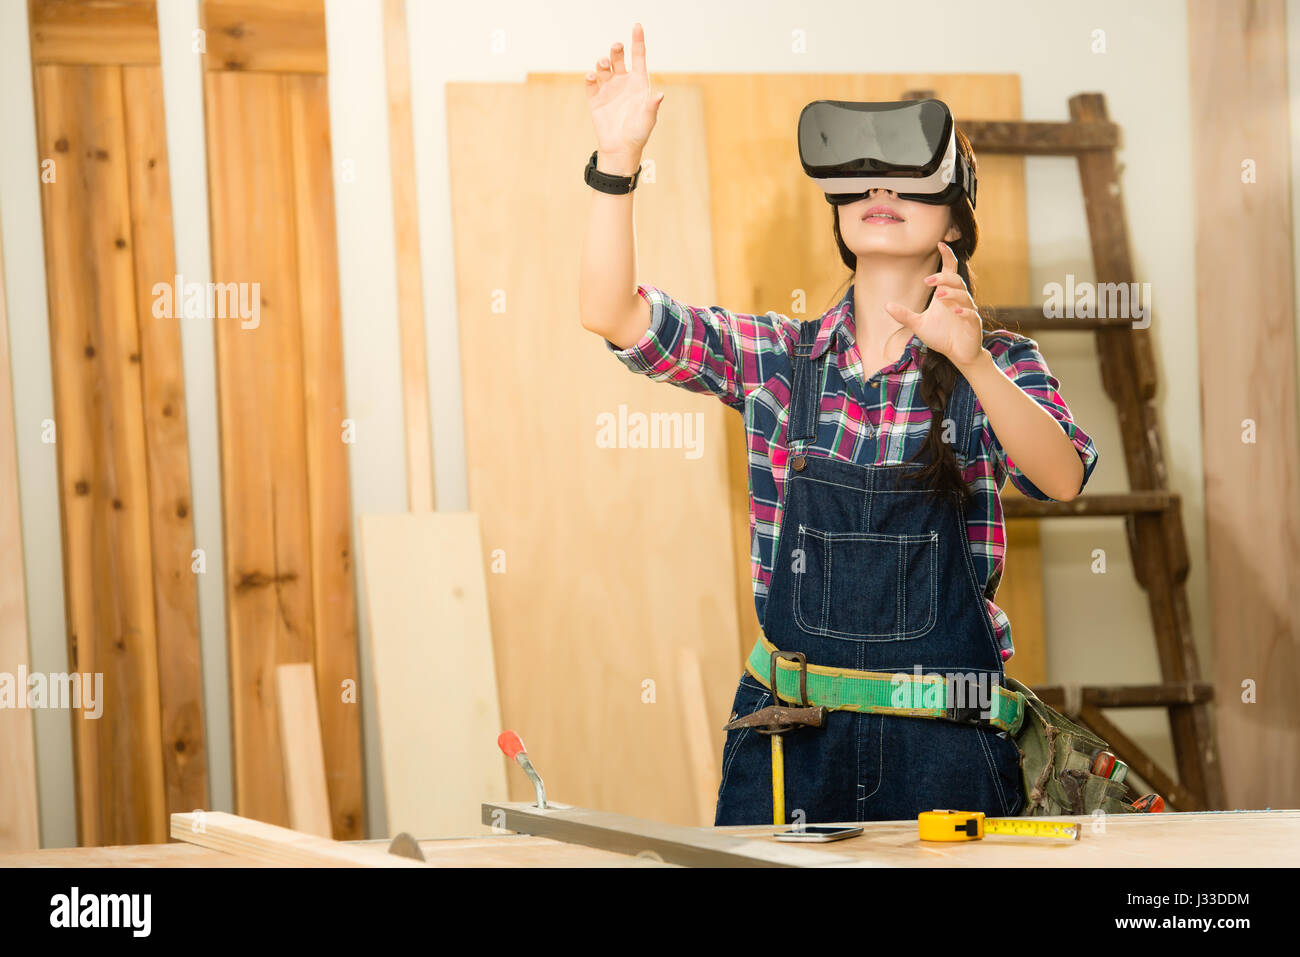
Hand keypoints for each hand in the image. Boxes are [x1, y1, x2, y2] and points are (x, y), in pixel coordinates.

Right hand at [584, 23, 663, 172]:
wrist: (621, 149)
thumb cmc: (638, 134)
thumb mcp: (648, 119)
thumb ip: (652, 106)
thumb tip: (660, 95)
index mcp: (638, 83)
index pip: (638, 57)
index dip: (638, 41)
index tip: (637, 26)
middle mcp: (623, 82)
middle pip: (619, 59)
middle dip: (616, 50)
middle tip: (616, 46)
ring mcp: (609, 89)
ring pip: (604, 68)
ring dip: (603, 62)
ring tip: (603, 63)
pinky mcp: (595, 99)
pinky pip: (591, 84)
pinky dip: (590, 78)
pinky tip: (592, 77)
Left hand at [883, 242, 985, 367]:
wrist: (958, 354)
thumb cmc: (941, 336)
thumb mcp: (918, 325)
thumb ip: (904, 315)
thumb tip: (886, 305)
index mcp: (946, 296)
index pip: (950, 270)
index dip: (948, 257)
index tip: (940, 243)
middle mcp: (958, 300)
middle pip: (956, 280)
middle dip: (943, 278)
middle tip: (928, 280)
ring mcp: (968, 311)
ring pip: (964, 295)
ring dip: (952, 293)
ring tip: (939, 295)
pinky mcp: (973, 324)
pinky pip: (971, 314)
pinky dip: (964, 312)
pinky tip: (956, 312)